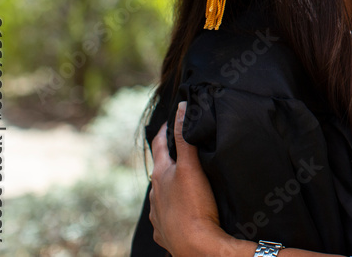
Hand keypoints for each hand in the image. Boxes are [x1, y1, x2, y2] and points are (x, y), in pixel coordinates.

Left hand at [150, 101, 230, 255]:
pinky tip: (183, 211)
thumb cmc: (193, 206)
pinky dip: (173, 209)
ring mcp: (159, 215)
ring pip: (162, 195)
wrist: (196, 246)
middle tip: (182, 149)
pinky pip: (166, 217)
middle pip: (160, 171)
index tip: (171, 120)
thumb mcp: (190, 166)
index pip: (158, 145)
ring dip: (170, 186)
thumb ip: (185, 138)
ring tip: (185, 181)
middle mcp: (155, 194)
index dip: (165, 130)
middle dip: (169, 159)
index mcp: (160, 175)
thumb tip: (181, 108)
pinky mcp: (165, 232)